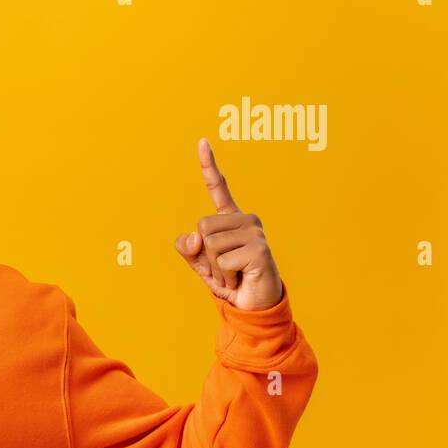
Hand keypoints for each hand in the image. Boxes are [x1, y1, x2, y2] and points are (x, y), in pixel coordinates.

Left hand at [173, 138, 282, 310]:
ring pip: (210, 245)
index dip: (209, 166)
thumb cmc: (229, 279)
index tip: (202, 141)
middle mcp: (245, 220)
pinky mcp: (259, 249)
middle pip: (202, 228)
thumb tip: (194, 238)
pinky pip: (222, 261)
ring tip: (234, 273)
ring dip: (216, 268)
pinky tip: (241, 278)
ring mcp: (255, 233)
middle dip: (205, 255)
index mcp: (230, 218)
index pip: (218, 188)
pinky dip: (226, 276)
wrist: (253, 306)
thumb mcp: (200, 263)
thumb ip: (188, 248)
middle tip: (225, 267)